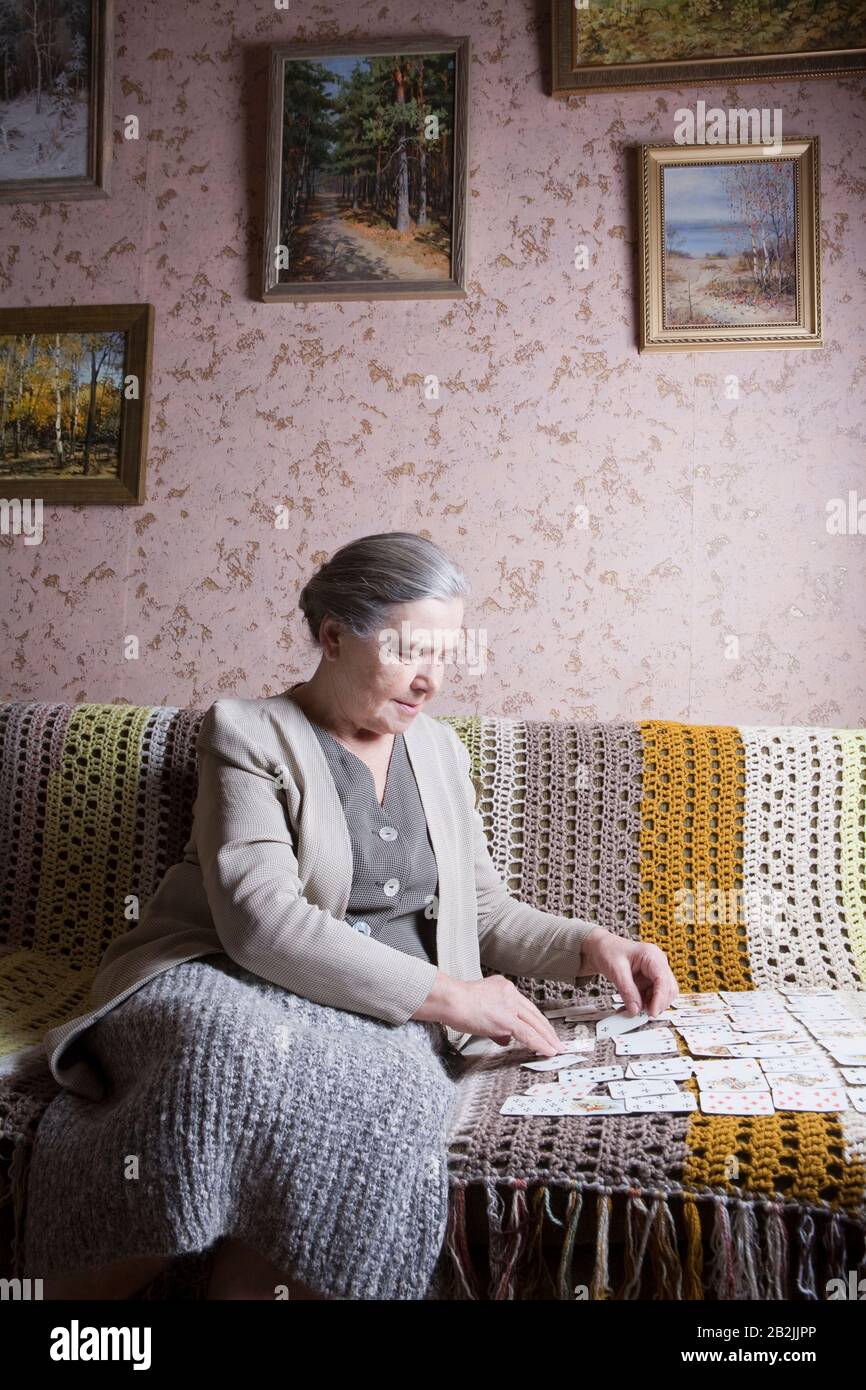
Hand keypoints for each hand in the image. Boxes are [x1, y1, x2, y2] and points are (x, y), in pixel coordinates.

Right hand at [415, 973, 561, 1056]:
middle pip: (535, 1014)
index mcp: (504, 987)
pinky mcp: (506, 1018)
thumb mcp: (480, 1010)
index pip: (526, 1007)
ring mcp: (509, 1005)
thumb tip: (504, 1038)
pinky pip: (528, 1034)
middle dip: (547, 1030)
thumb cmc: (457, 1004)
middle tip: (556, 1042)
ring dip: (548, 1039)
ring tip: (556, 1049)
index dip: (537, 1021)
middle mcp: (510, 993)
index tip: (544, 1030)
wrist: (450, 1000)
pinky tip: (547, 1051)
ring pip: (535, 1024)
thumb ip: (495, 1025)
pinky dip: (540, 1044)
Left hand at [577, 927, 678, 1017]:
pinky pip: (651, 997)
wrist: (602, 948)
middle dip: (657, 1004)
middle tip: (642, 1014)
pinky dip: (643, 1004)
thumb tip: (635, 1010)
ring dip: (649, 1006)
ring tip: (631, 1011)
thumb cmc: (609, 951)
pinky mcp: (650, 981)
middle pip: (668, 989)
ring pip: (662, 995)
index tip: (651, 1012)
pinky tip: (630, 1007)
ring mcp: (655, 972)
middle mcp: (658, 964)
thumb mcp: (615, 970)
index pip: (663, 980)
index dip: (660, 998)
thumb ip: (627, 990)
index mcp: (652, 956)